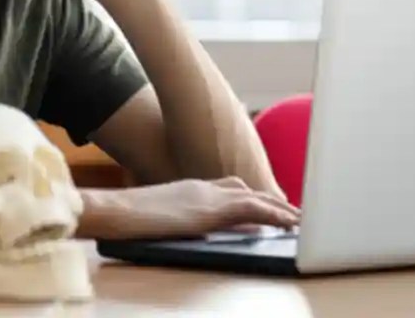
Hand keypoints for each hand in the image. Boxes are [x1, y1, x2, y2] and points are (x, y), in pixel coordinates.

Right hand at [78, 177, 300, 240]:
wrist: (114, 210)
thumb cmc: (125, 218)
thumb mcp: (157, 215)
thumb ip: (178, 217)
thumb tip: (190, 227)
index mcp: (190, 189)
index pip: (229, 188)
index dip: (252, 197)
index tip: (268, 206)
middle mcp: (202, 188)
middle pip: (246, 190)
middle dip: (270, 202)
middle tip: (294, 214)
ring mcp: (207, 196)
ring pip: (255, 198)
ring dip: (279, 209)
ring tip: (300, 221)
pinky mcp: (210, 210)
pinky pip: (251, 208)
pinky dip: (273, 214)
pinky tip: (287, 223)